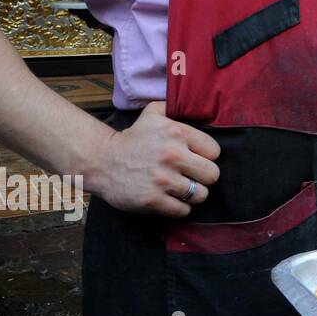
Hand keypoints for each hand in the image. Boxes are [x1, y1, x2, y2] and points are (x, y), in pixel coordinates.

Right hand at [87, 101, 220, 217]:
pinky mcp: (152, 200)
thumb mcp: (152, 114)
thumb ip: (174, 106)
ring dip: (193, 194)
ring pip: (200, 195)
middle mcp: (172, 155)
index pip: (214, 152)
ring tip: (182, 189)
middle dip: (203, 177)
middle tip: (192, 176)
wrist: (101, 161)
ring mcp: (162, 180)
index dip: (206, 156)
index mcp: (177, 133)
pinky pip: (183, 210)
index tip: (195, 158)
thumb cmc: (132, 139)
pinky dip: (180, 208)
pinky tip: (171, 199)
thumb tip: (193, 105)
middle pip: (212, 174)